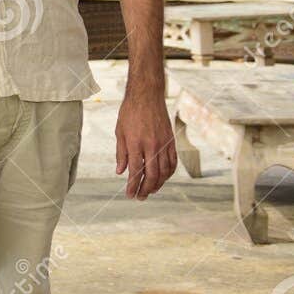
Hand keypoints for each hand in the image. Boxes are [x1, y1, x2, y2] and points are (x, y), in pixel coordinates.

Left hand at [114, 84, 175, 200]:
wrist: (147, 96)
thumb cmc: (130, 113)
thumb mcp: (120, 132)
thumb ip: (121, 153)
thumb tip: (120, 172)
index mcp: (136, 143)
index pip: (135, 171)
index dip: (132, 185)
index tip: (129, 194)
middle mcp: (152, 145)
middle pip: (152, 175)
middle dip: (146, 189)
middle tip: (140, 197)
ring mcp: (164, 144)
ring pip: (164, 171)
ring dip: (158, 184)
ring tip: (150, 191)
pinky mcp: (171, 141)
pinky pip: (173, 162)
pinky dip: (168, 173)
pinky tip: (163, 178)